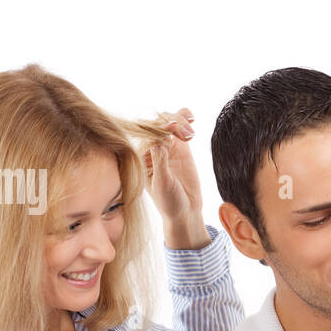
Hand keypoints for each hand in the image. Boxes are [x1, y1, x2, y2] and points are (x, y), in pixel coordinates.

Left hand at [141, 108, 202, 225]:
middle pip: (157, 124)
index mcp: (139, 156)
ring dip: (180, 121)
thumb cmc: (168, 202)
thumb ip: (160, 162)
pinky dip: (185, 119)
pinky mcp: (181, 146)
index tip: (171, 129)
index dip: (158, 128)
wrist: (185, 211)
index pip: (146, 134)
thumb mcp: (162, 184)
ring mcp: (167, 145)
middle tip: (185, 135)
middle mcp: (150, 148)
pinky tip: (191, 118)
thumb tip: (159, 141)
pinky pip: (181, 126)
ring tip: (190, 135)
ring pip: (169, 121)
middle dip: (171, 124)